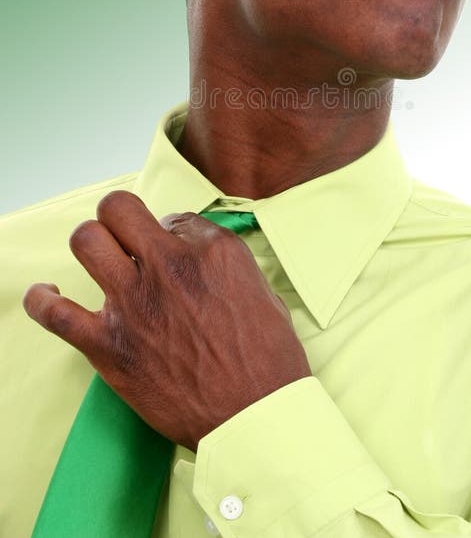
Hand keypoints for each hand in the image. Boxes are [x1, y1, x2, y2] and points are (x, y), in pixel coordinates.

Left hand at [23, 190, 311, 449]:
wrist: (254, 420)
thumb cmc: (267, 363)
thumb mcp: (263, 293)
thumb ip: (226, 265)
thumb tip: (198, 255)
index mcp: (214, 252)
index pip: (175, 217)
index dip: (170, 233)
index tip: (170, 251)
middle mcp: (170, 266)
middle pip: (119, 209)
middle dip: (120, 218)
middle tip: (126, 237)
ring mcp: (135, 303)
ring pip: (86, 241)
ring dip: (91, 245)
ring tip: (98, 258)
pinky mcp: (109, 345)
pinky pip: (54, 313)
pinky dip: (42, 301)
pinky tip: (47, 295)